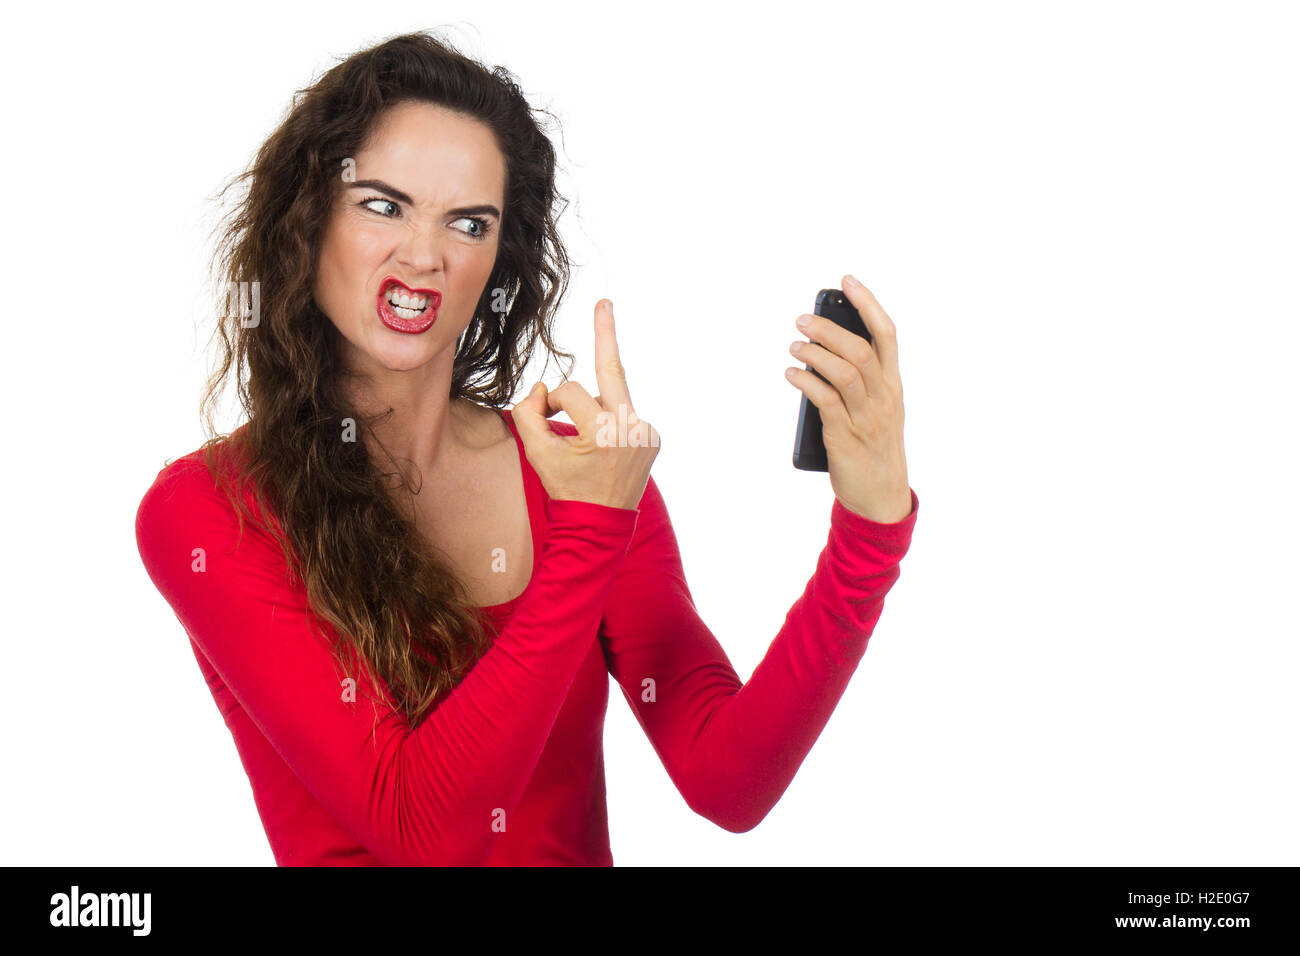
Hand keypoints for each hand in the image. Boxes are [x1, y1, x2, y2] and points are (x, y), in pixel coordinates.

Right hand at [511, 299, 659, 510]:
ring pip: (611, 399)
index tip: (542, 413)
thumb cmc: (566, 488)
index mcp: (604, 433)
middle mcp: (632, 429)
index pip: (570, 391)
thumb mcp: (537, 453)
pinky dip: (610, 422)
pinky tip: (606, 451)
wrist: (600, 524)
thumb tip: (544, 387)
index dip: (550, 401)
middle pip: (613, 371)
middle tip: (605, 301)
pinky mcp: (654, 437)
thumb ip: (529, 413)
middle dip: (606, 334)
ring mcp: (648, 432)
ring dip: (594, 410)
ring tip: (590, 447)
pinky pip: (625, 414)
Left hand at [785, 275, 910, 523]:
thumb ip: (858, 382)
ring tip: (794, 346)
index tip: (846, 281)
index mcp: (893, 385)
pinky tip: (792, 374)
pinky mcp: (845, 436)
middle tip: (802, 319)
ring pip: (844, 371)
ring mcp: (866, 417)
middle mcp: (884, 396)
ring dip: (815, 353)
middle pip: (860, 349)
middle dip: (830, 328)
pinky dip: (806, 381)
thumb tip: (819, 351)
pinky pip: (825, 400)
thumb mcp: (876, 410)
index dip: (867, 303)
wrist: (880, 496)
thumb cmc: (873, 449)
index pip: (886, 334)